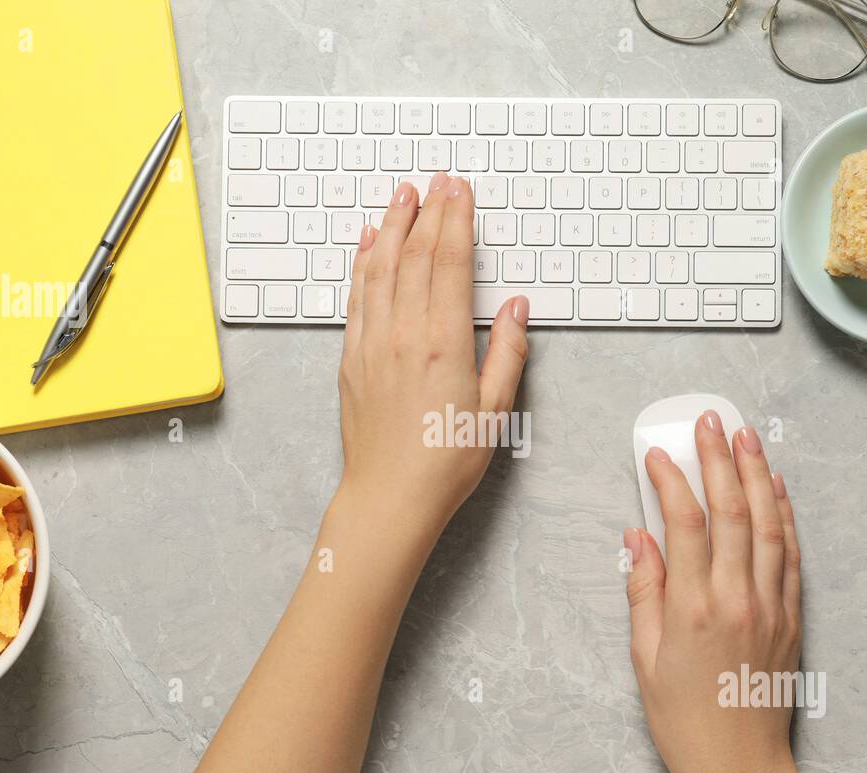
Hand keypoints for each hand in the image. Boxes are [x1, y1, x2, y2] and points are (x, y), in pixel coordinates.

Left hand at [336, 173, 529, 535]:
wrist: (389, 497)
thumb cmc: (445, 461)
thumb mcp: (495, 410)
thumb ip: (507, 353)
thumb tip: (515, 307)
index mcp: (443, 343)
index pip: (449, 264)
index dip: (455, 221)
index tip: (459, 191)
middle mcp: (402, 335)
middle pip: (414, 256)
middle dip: (427, 213)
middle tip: (436, 182)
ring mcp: (371, 344)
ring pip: (379, 268)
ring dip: (391, 227)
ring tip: (401, 196)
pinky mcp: (351, 358)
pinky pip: (356, 296)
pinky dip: (362, 263)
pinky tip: (367, 243)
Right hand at [624, 412, 828, 772]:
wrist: (740, 764)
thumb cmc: (685, 719)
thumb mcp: (646, 658)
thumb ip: (644, 591)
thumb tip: (639, 537)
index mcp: (693, 608)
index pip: (684, 522)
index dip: (671, 480)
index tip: (658, 455)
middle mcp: (737, 598)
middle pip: (731, 510)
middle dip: (719, 459)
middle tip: (709, 422)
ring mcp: (772, 605)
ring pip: (767, 524)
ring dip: (757, 475)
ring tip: (747, 437)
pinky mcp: (793, 617)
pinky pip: (791, 554)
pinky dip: (785, 516)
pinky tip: (778, 489)